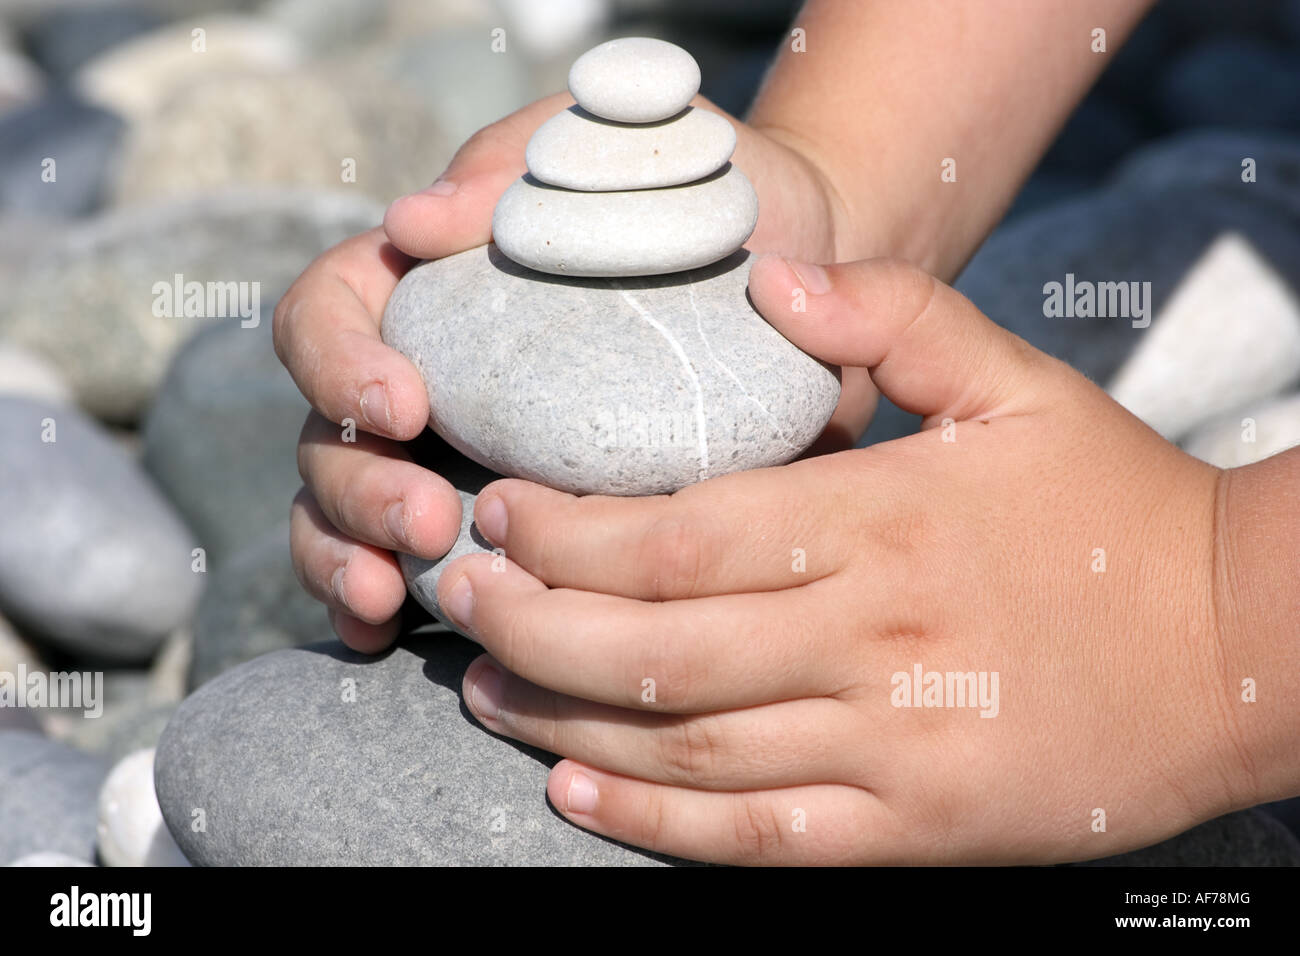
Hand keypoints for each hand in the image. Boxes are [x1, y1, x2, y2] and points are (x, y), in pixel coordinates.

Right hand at [276, 93, 879, 648]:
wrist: (802, 259)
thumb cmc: (700, 191)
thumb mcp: (613, 152)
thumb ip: (511, 173)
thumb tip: (411, 221)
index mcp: (432, 285)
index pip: (330, 313)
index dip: (339, 363)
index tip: (406, 406)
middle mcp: (432, 375)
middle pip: (331, 434)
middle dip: (356, 489)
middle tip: (426, 526)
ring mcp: (460, 455)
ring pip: (349, 513)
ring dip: (347, 558)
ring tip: (388, 597)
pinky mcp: (512, 521)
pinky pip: (420, 571)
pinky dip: (387, 604)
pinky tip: (391, 631)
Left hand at [432, 256, 1258, 863]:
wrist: (1241, 643)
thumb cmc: (1113, 505)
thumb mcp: (1017, 383)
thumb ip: (895, 316)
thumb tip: (771, 285)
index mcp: (884, 524)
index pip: (679, 536)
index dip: (565, 533)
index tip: (497, 515)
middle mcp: (871, 640)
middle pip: (653, 648)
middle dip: (529, 624)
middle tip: (459, 596)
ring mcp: (892, 748)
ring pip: (686, 750)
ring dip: (562, 726)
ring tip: (483, 689)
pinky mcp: (916, 832)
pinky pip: (758, 840)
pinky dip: (653, 827)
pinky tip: (573, 802)